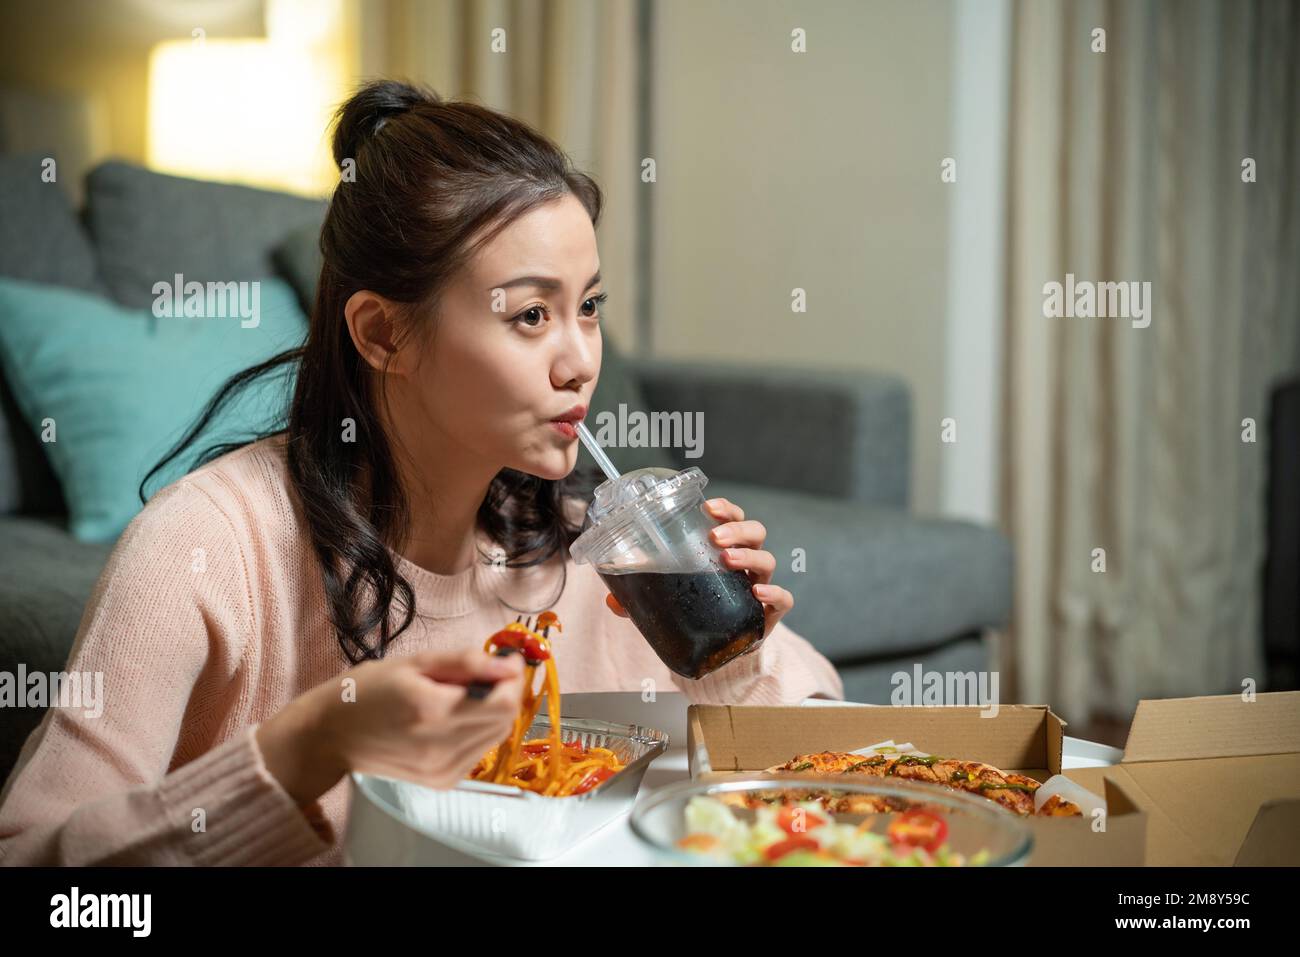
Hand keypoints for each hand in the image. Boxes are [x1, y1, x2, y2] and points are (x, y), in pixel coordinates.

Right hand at [257, 647, 524, 805]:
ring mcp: (442, 770)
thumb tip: (510, 665)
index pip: (504, 702)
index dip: (510, 678)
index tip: (501, 660)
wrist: (330, 737)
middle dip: (503, 693)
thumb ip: (466, 663)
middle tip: (479, 675)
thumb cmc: (367, 690)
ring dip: (490, 713)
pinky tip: (451, 720)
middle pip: (505, 721)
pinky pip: (479, 752)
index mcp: (433, 712)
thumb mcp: (414, 662)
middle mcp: (441, 747)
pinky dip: (475, 732)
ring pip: (496, 737)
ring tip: (459, 697)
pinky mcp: (442, 783)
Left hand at [604, 496, 792, 639]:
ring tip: (727, 559)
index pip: (732, 519)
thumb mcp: (667, 601)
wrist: (719, 653)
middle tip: (714, 537)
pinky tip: (758, 592)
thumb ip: (641, 599)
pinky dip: (774, 593)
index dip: (725, 509)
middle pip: (755, 532)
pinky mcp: (769, 614)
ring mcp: (760, 586)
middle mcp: (747, 564)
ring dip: (749, 555)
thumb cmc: (696, 612)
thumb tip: (612, 602)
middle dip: (737, 529)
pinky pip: (783, 599)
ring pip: (768, 559)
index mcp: (725, 550)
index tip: (708, 507)